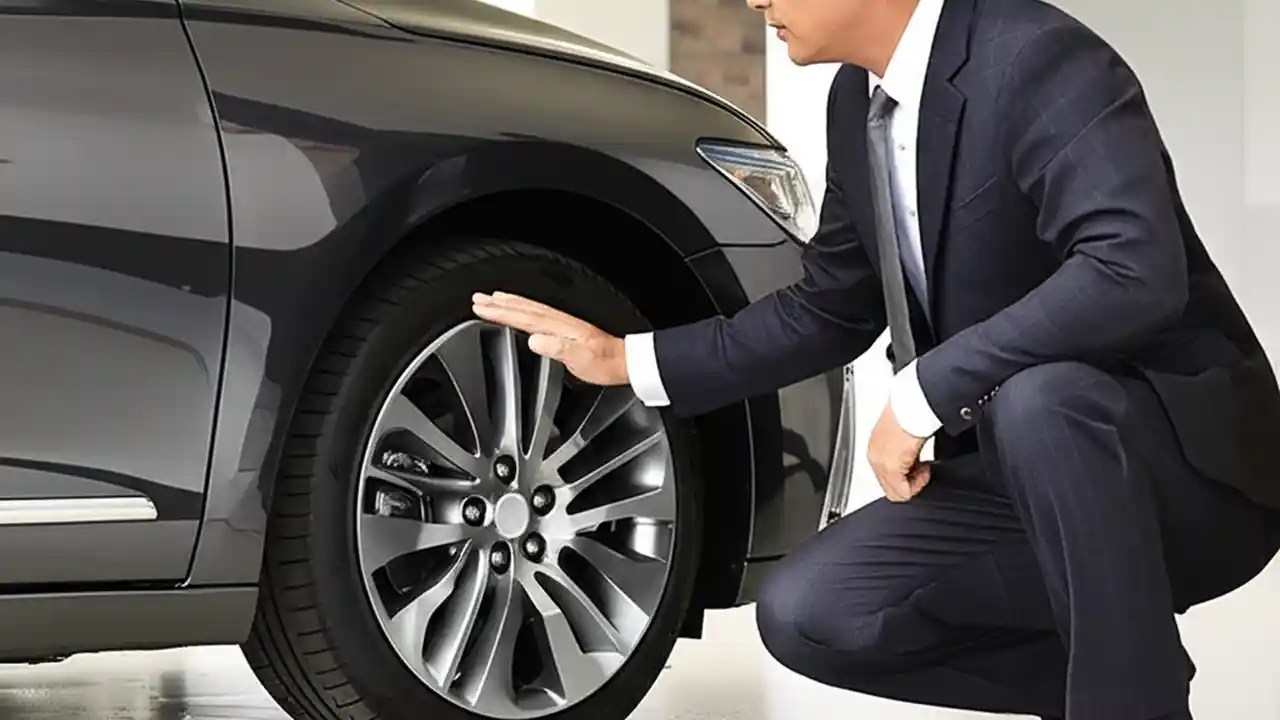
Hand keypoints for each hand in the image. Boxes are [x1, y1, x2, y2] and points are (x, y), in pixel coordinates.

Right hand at [471, 292, 628, 386]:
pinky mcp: (565, 327)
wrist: (624, 361)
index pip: (523, 317)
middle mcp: (559, 321)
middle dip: (499, 303)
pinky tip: (521, 309)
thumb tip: (535, 340)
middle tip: (478, 299)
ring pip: (529, 308)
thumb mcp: (581, 360)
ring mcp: (562, 322)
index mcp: (559, 327)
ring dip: (509, 302)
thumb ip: (558, 349)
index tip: (481, 308)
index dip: (501, 312)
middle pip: (523, 308)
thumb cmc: (604, 363)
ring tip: (492, 298)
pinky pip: (538, 312)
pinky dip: (524, 308)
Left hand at [868, 401, 930, 501]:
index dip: (906, 476)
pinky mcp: (890, 467)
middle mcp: (874, 457)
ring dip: (913, 483)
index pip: (885, 477)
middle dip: (909, 481)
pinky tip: (925, 468)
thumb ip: (901, 450)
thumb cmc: (910, 412)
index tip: (918, 466)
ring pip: (895, 491)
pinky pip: (902, 492)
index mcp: (875, 448)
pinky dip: (916, 484)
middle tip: (923, 468)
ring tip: (924, 467)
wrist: (913, 404)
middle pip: (889, 487)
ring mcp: (880, 463)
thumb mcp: (901, 434)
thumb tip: (912, 460)